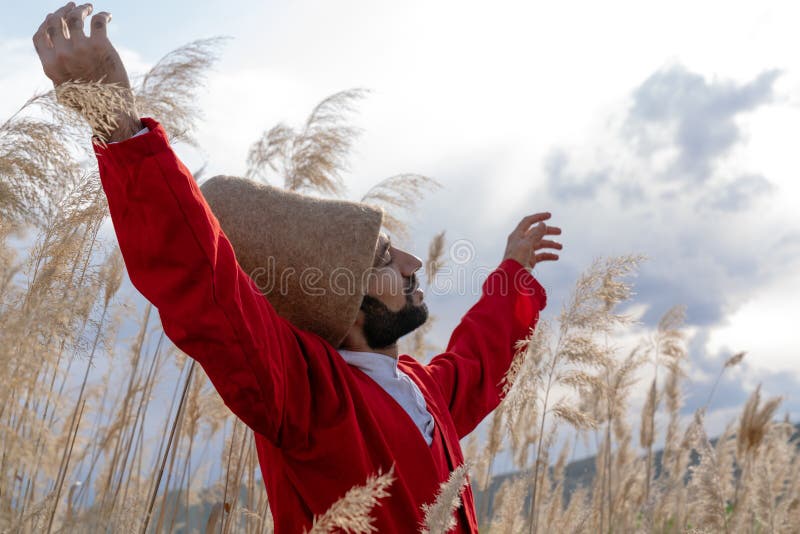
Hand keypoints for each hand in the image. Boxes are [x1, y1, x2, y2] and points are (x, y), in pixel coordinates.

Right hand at [32, 2, 140, 140]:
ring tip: (89, 7)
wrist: (112, 113)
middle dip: (62, 11)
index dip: (45, 24)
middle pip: (55, 22)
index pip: (40, 36)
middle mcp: (62, 55)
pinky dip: (101, 15)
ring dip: (81, 8)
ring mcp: (81, 49)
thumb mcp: (65, 92)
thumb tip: (54, 59)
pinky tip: (106, 16)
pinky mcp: (100, 46)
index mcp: (50, 66)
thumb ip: (58, 74)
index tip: (54, 18)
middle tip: (72, 7)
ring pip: (74, 17)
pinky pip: (97, 21)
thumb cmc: (91, 105)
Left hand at [502, 212, 561, 269]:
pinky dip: (548, 255)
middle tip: (560, 232)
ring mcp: (525, 251)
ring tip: (560, 247)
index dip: (538, 217)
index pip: (528, 221)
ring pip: (540, 244)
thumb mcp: (526, 245)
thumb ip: (535, 234)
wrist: (510, 278)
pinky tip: (556, 257)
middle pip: (536, 232)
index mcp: (517, 235)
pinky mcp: (529, 260)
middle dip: (548, 231)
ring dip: (550, 244)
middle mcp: (521, 241)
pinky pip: (540, 255)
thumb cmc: (516, 260)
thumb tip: (543, 223)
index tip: (550, 216)